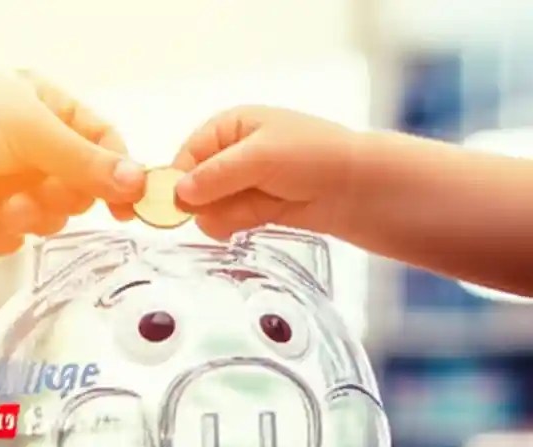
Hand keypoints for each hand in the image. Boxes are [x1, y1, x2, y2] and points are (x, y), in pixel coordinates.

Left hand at [0, 69, 144, 255]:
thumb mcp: (26, 128)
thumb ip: (82, 159)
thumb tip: (136, 181)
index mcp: (49, 110)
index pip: (104, 146)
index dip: (118, 177)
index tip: (126, 207)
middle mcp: (33, 148)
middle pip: (81, 191)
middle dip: (62, 200)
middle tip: (38, 195)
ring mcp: (7, 183)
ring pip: (47, 220)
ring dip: (28, 219)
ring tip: (0, 208)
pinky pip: (11, 241)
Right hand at [172, 106, 360, 239]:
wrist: (362, 188)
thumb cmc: (314, 157)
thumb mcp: (259, 157)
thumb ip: (215, 176)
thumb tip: (178, 194)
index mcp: (230, 126)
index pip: (186, 155)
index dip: (179, 180)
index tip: (180, 204)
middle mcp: (233, 153)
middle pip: (193, 185)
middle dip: (205, 202)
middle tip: (230, 204)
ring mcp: (244, 183)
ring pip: (208, 208)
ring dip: (223, 216)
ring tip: (254, 210)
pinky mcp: (255, 208)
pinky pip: (226, 221)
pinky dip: (233, 226)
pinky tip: (253, 222)